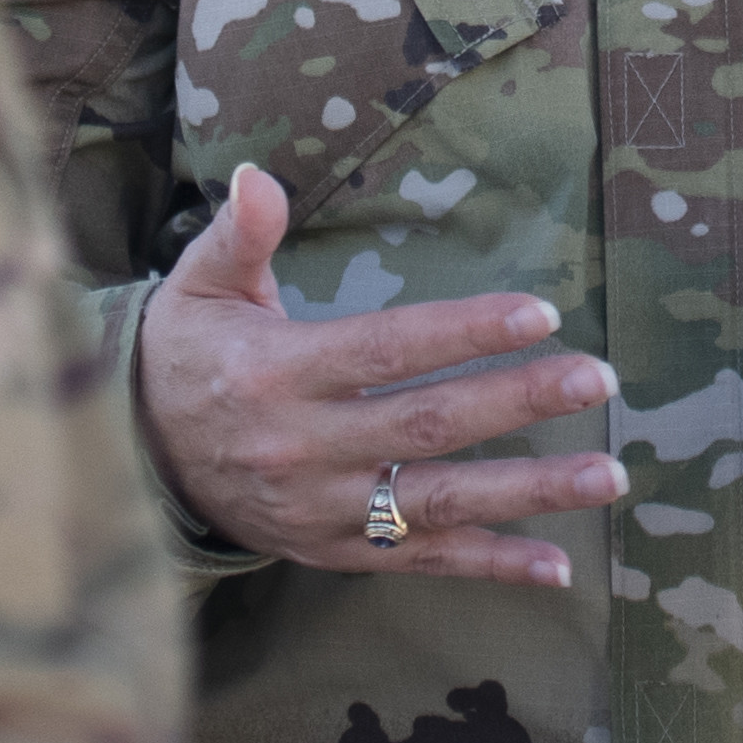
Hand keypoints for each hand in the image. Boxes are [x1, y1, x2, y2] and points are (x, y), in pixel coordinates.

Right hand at [134, 163, 621, 584]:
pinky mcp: (334, 553)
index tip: (539, 311)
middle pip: (427, 427)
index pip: (385, 350)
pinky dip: (491, 565)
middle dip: (519, 402)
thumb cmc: (186, 355)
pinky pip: (421, 561)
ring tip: (608, 473)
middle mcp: (303, 450)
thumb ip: (239, 235)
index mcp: (276, 375)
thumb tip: (255, 177)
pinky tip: (558, 563)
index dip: (463, 332)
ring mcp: (321, 511)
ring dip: (529, 492)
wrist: (134, 461)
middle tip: (599, 379)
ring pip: (438, 504)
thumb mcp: (199, 287)